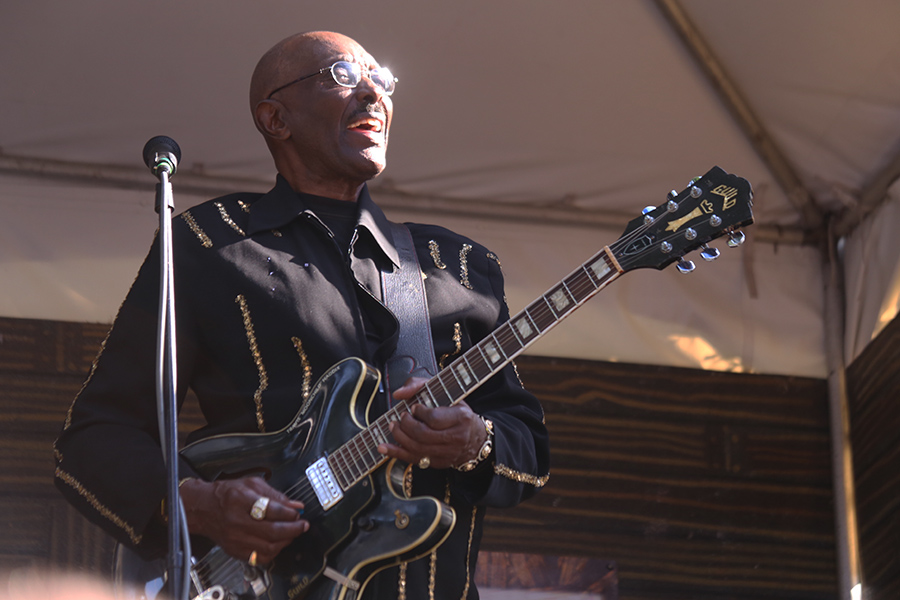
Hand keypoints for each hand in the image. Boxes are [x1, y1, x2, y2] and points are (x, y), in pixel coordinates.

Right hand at [180, 476, 307, 564]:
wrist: (202, 509)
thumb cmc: (226, 494)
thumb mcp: (251, 484)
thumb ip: (275, 495)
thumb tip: (295, 505)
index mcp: (241, 500)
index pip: (271, 510)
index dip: (289, 513)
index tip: (298, 512)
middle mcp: (237, 521)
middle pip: (272, 531)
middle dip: (293, 529)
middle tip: (302, 525)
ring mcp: (235, 538)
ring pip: (268, 547)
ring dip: (286, 541)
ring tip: (292, 533)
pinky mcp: (234, 550)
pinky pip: (259, 557)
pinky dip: (273, 552)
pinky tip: (278, 543)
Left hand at [377, 377, 487, 469]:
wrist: (474, 438)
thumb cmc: (456, 411)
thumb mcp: (444, 391)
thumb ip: (419, 385)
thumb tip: (399, 393)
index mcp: (461, 418)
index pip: (434, 418)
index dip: (419, 413)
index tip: (414, 408)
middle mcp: (456, 437)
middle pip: (423, 435)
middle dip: (405, 425)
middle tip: (400, 418)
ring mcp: (448, 453)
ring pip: (417, 449)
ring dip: (399, 438)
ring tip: (393, 427)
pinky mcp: (440, 463)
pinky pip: (415, 460)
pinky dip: (396, 453)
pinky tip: (384, 448)